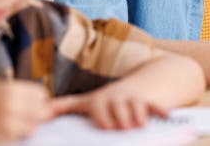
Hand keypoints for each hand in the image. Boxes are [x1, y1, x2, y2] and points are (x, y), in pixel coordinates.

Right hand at [0, 81, 51, 142]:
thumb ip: (19, 92)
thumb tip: (45, 99)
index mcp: (10, 89)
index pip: (40, 93)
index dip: (39, 98)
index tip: (33, 101)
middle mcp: (11, 104)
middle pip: (41, 110)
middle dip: (38, 112)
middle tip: (28, 113)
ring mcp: (8, 122)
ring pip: (35, 125)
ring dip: (31, 124)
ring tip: (19, 121)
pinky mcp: (4, 136)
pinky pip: (23, 135)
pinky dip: (21, 133)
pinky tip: (11, 129)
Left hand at [51, 83, 167, 129]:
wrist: (139, 82)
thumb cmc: (107, 99)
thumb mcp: (87, 99)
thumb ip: (65, 106)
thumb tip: (42, 111)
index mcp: (101, 101)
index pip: (100, 110)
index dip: (104, 118)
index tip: (107, 127)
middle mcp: (117, 98)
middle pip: (120, 111)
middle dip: (123, 120)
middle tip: (125, 127)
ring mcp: (134, 99)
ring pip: (137, 109)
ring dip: (140, 117)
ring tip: (141, 126)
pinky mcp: (150, 101)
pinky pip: (156, 106)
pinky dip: (161, 111)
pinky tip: (166, 117)